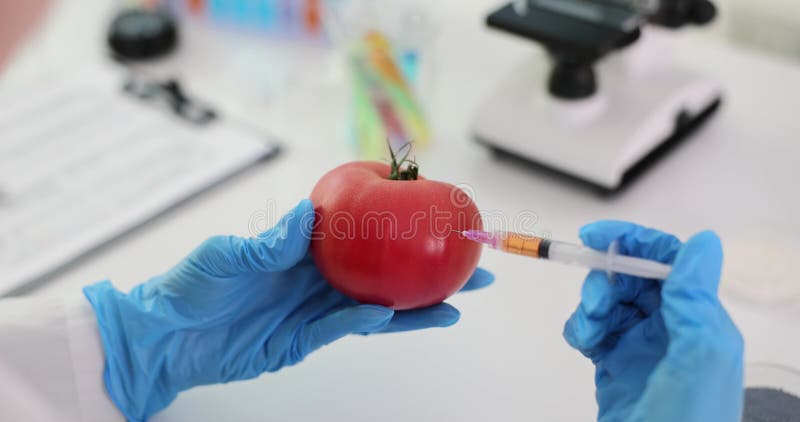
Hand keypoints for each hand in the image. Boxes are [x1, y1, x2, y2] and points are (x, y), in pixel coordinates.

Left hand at [84, 199, 493, 421]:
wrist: (165, 338)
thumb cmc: (189, 286)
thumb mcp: (225, 255)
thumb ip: (268, 242)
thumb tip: (308, 214)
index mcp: (303, 248)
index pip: (360, 232)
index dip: (396, 223)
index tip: (432, 215)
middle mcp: (317, 277)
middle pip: (382, 270)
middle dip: (424, 268)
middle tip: (466, 264)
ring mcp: (314, 310)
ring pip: (375, 305)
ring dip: (414, 304)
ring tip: (453, 300)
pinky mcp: (304, 341)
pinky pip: (344, 331)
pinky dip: (369, 324)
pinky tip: (396, 315)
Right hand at [563, 221, 743, 421]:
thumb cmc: (686, 421)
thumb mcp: (700, 354)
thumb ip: (696, 296)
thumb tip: (703, 240)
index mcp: (698, 320)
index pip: (669, 262)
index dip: (635, 241)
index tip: (597, 237)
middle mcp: (672, 329)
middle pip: (632, 278)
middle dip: (606, 281)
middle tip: (596, 304)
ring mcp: (641, 347)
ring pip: (608, 302)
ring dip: (591, 308)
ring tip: (589, 332)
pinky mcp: (614, 365)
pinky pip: (592, 329)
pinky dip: (581, 328)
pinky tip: (583, 342)